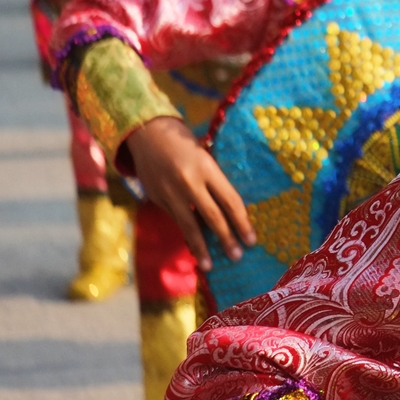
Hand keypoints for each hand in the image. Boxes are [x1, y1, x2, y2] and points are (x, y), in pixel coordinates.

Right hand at [124, 116, 254, 269]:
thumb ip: (215, 181)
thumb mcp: (206, 156)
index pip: (230, 201)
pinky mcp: (156, 199)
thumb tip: (230, 210)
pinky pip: (175, 220)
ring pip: (190, 225)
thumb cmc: (185, 143)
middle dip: (226, 238)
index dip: (242, 222)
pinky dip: (185, 234)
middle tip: (237, 255)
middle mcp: (189, 182)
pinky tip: (193, 247)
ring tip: (210, 265)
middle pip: (213, 216)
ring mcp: (170, 193)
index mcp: (207, 168)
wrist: (148, 134)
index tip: (251, 239)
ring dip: (201, 247)